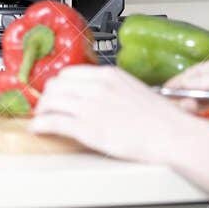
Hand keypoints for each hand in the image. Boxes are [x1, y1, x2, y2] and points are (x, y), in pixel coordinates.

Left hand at [30, 64, 189, 162]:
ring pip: (50, 101)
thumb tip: (101, 96)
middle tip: (47, 106)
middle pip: (55, 84)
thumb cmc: (161, 118)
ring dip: (41, 110)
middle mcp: (95, 86)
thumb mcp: (135, 91)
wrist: (171, 135)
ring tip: (41, 118)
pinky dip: (40, 125)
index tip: (57, 92)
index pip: (70, 72)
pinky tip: (38, 128)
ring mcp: (89, 106)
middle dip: (48, 96)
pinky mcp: (86, 127)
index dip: (59, 84)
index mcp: (108, 75)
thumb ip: (113, 90)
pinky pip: (52, 121)